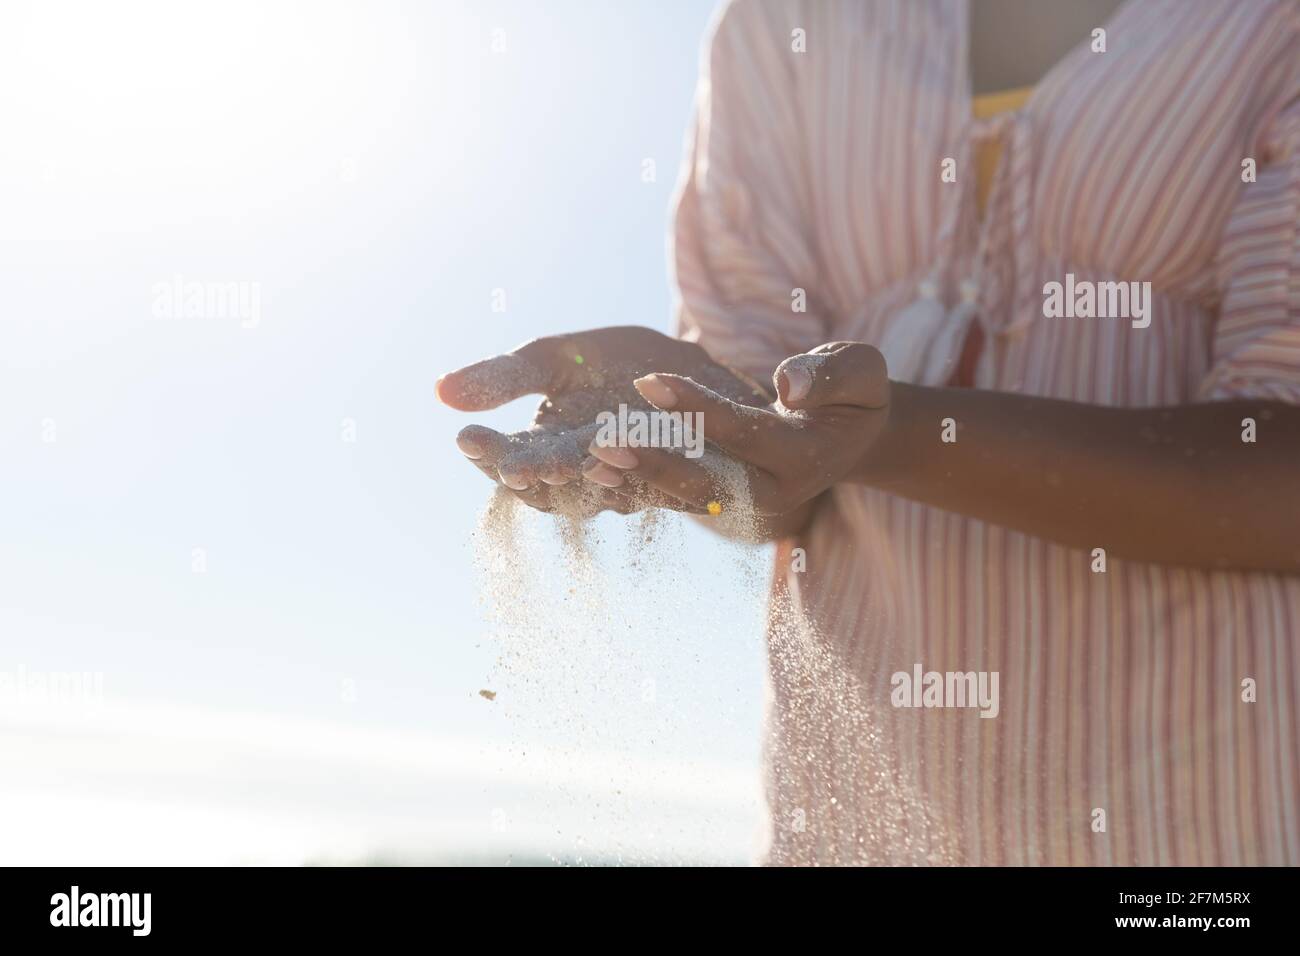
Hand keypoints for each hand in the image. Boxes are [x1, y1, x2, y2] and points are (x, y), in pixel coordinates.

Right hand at [436, 326, 771, 515]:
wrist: (692, 366)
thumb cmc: (612, 366)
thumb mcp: (551, 359)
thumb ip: (504, 377)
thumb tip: (439, 391)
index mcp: (550, 453)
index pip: (510, 463)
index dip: (490, 456)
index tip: (466, 439)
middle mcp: (590, 478)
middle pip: (555, 487)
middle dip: (537, 474)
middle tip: (514, 466)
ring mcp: (638, 480)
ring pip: (610, 488)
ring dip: (590, 475)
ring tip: (566, 459)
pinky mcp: (686, 473)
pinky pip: (667, 476)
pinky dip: (649, 464)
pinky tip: (629, 447)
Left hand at [582, 342, 889, 515]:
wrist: (849, 437)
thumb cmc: (853, 393)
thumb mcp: (859, 372)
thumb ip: (829, 375)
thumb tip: (786, 385)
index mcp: (802, 457)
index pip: (742, 431)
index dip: (696, 408)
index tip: (649, 381)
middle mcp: (770, 491)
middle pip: (706, 480)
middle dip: (653, 461)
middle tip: (603, 441)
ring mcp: (744, 501)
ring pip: (683, 494)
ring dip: (635, 478)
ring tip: (589, 458)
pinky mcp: (722, 499)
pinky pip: (676, 496)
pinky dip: (638, 484)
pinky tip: (595, 469)